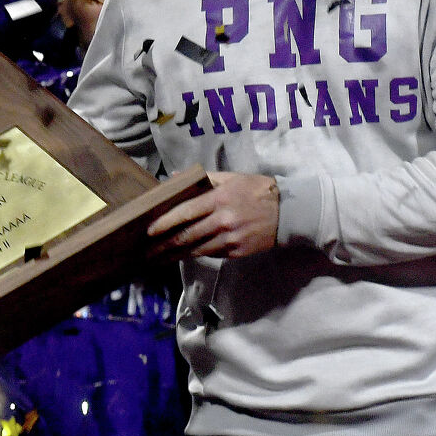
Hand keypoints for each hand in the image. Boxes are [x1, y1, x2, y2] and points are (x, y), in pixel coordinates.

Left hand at [147, 172, 278, 259]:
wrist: (288, 212)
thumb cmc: (256, 190)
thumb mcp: (231, 177)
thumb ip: (202, 179)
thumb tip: (174, 178)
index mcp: (219, 200)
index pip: (185, 212)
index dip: (165, 223)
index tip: (149, 230)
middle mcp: (223, 221)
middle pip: (187, 236)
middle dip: (163, 245)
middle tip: (146, 251)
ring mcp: (230, 239)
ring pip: (196, 250)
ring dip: (175, 255)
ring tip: (158, 258)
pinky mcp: (237, 252)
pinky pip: (211, 254)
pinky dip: (195, 255)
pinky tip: (181, 256)